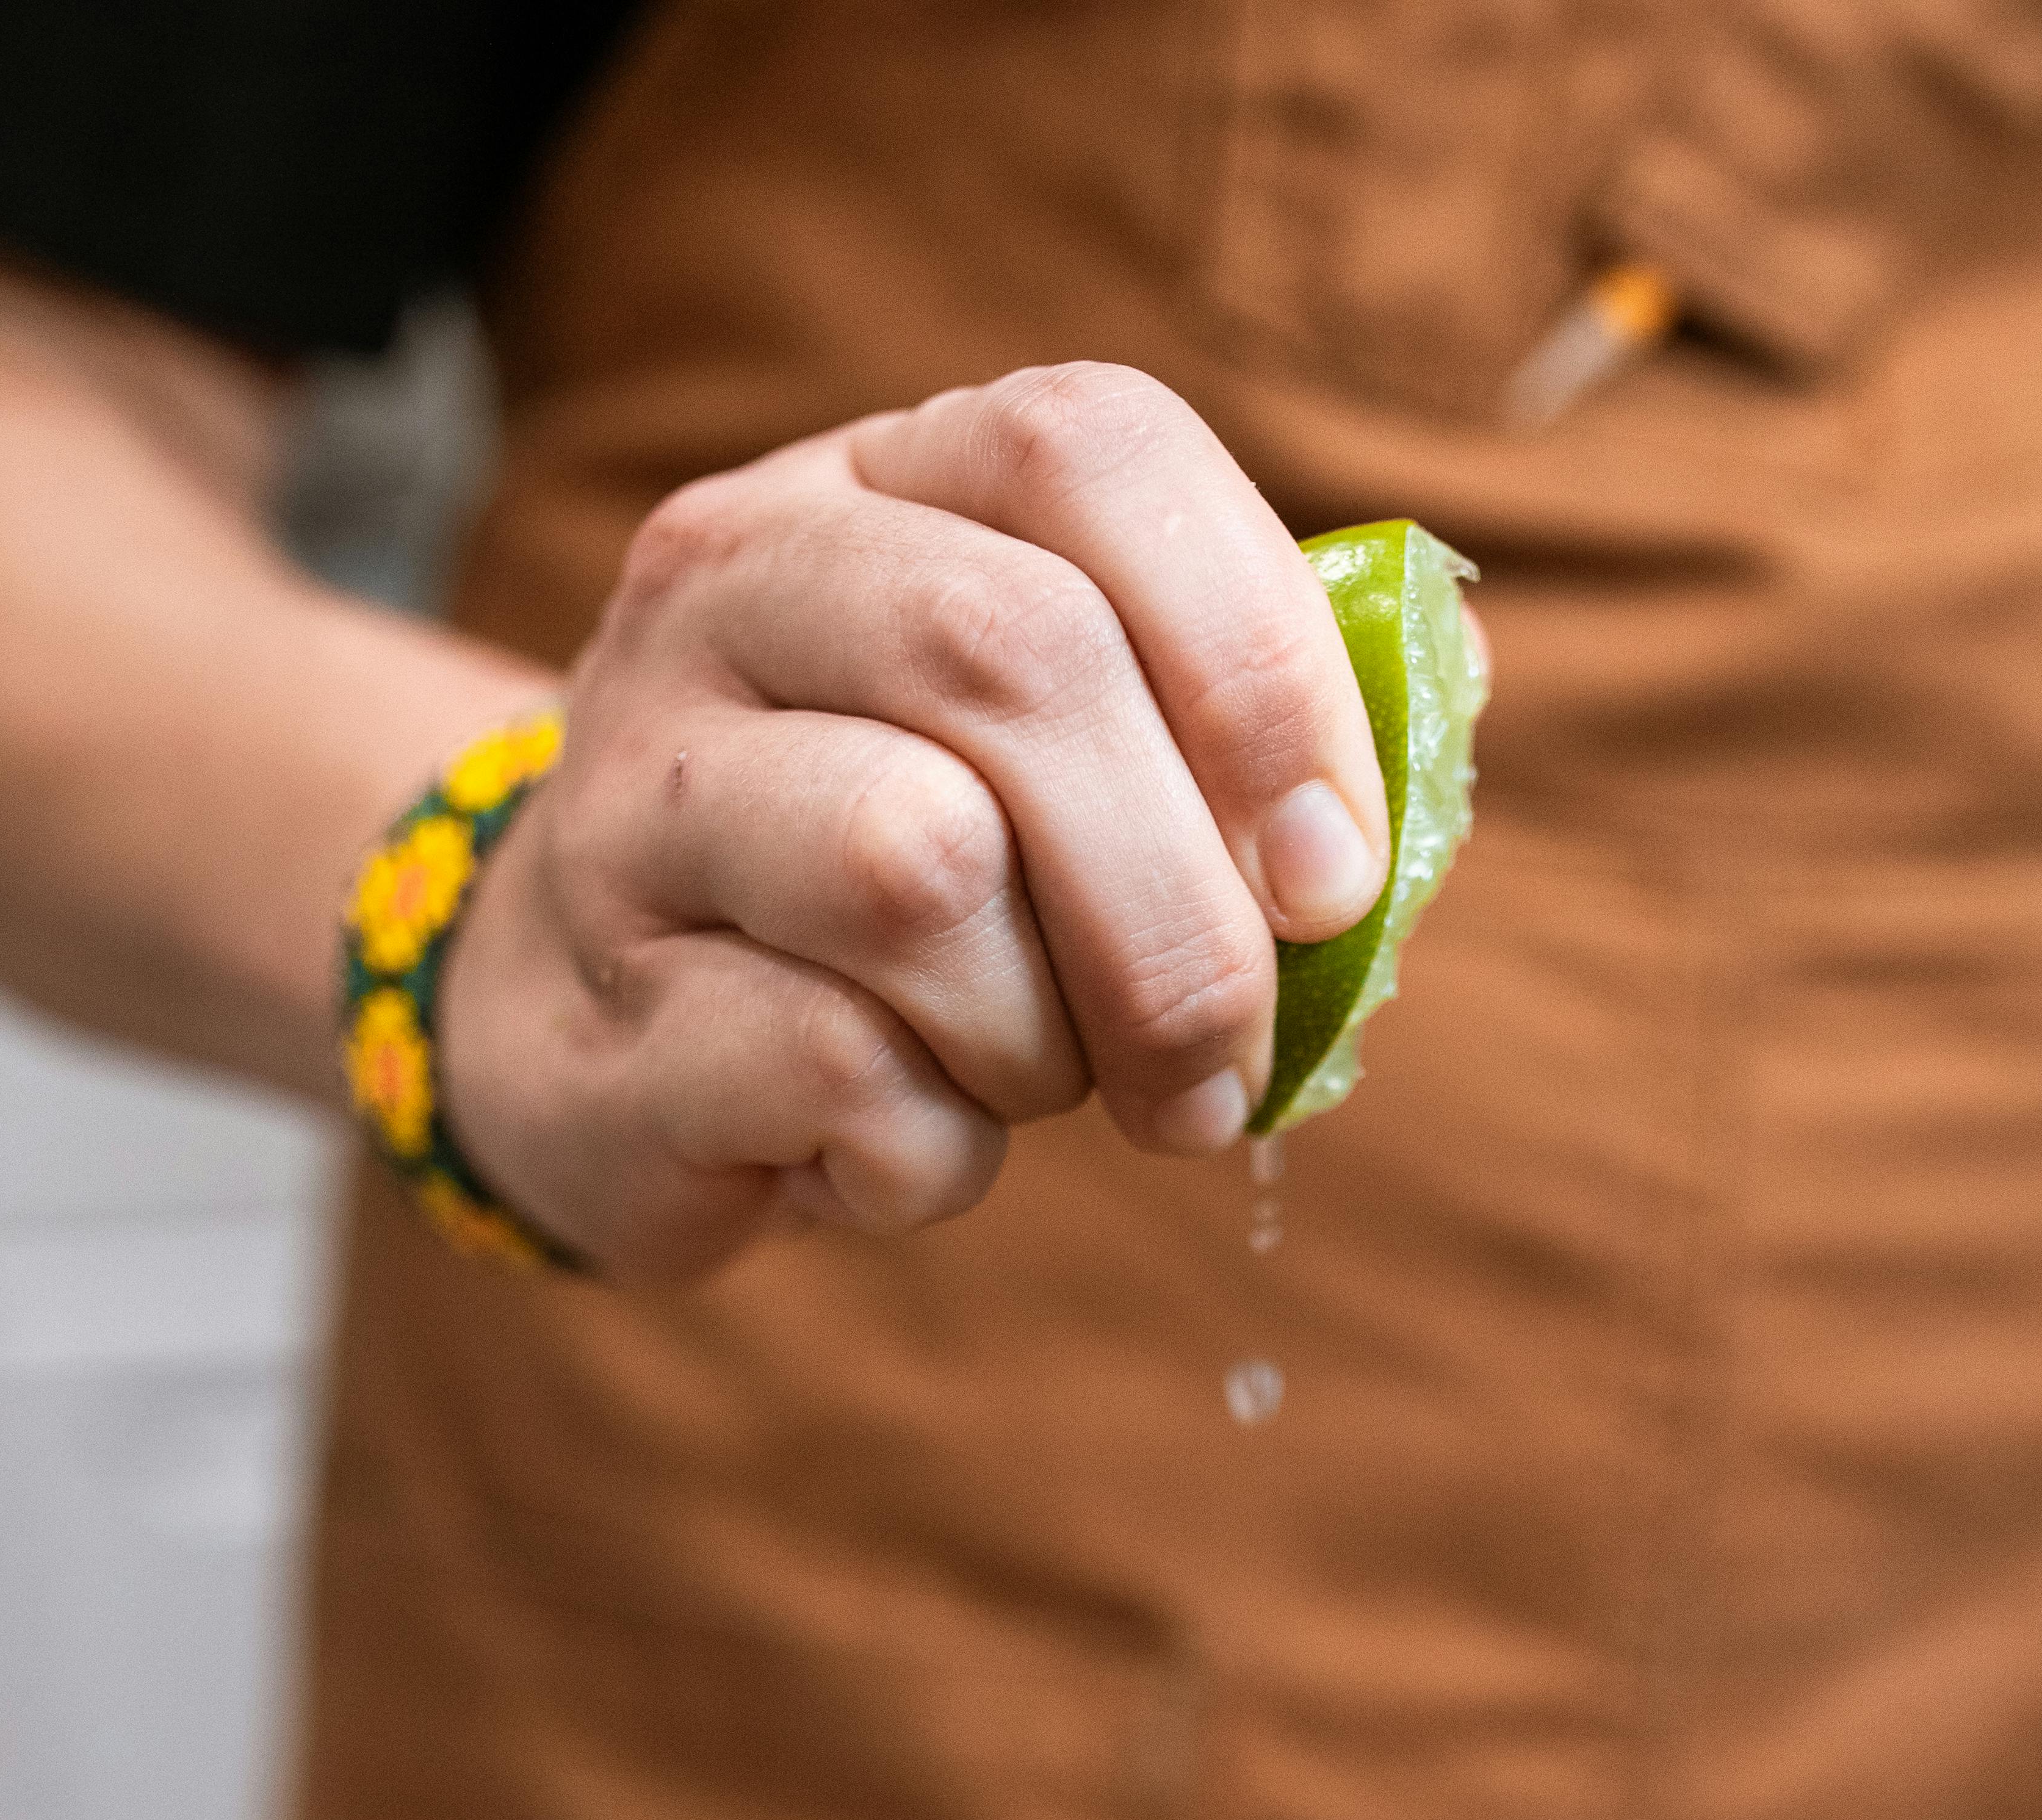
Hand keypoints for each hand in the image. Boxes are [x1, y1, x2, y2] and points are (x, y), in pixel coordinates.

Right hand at [436, 365, 1391, 1281]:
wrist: (593, 1037)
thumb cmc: (884, 903)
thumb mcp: (1046, 766)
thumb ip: (1223, 716)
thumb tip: (1448, 677)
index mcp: (869, 490)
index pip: (1087, 446)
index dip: (1256, 657)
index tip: (1336, 874)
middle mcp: (728, 592)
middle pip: (1017, 658)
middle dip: (1181, 908)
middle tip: (1224, 1069)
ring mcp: (636, 794)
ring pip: (914, 862)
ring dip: (1040, 1032)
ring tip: (1024, 1080)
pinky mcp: (599, 1009)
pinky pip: (837, 1069)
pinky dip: (931, 1151)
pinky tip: (903, 1145)